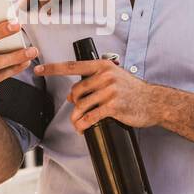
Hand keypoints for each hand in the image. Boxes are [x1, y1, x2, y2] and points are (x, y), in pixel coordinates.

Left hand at [33, 57, 163, 132]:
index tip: (38, 69)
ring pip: (81, 106)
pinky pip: (90, 117)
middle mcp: (105, 76)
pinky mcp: (113, 106)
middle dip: (74, 104)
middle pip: (75, 92)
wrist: (155, 101)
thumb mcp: (115, 77)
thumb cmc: (134, 90)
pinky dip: (83, 124)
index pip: (72, 66)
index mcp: (103, 66)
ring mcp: (110, 91)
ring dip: (77, 118)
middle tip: (78, 111)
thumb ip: (95, 81)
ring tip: (79, 123)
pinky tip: (83, 128)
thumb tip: (72, 94)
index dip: (53, 68)